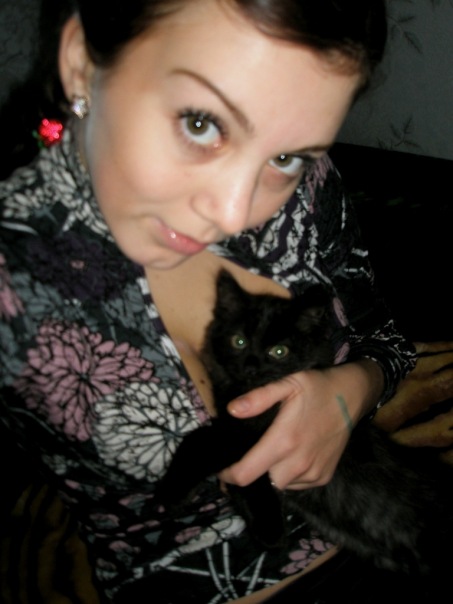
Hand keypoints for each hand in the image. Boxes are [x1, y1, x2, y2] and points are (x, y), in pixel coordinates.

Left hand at [218, 359, 383, 489]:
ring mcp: (313, 473)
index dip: (228, 475)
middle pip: (262, 481)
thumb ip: (258, 398)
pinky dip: (291, 474)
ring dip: (273, 472)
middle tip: (250, 453)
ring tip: (274, 450)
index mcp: (284, 441)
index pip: (246, 474)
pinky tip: (293, 454)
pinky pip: (297, 484)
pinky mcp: (323, 476)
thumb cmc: (316, 387)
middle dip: (252, 471)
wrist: (352, 396)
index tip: (221, 468)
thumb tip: (232, 410)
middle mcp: (298, 463)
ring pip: (280, 484)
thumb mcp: (286, 384)